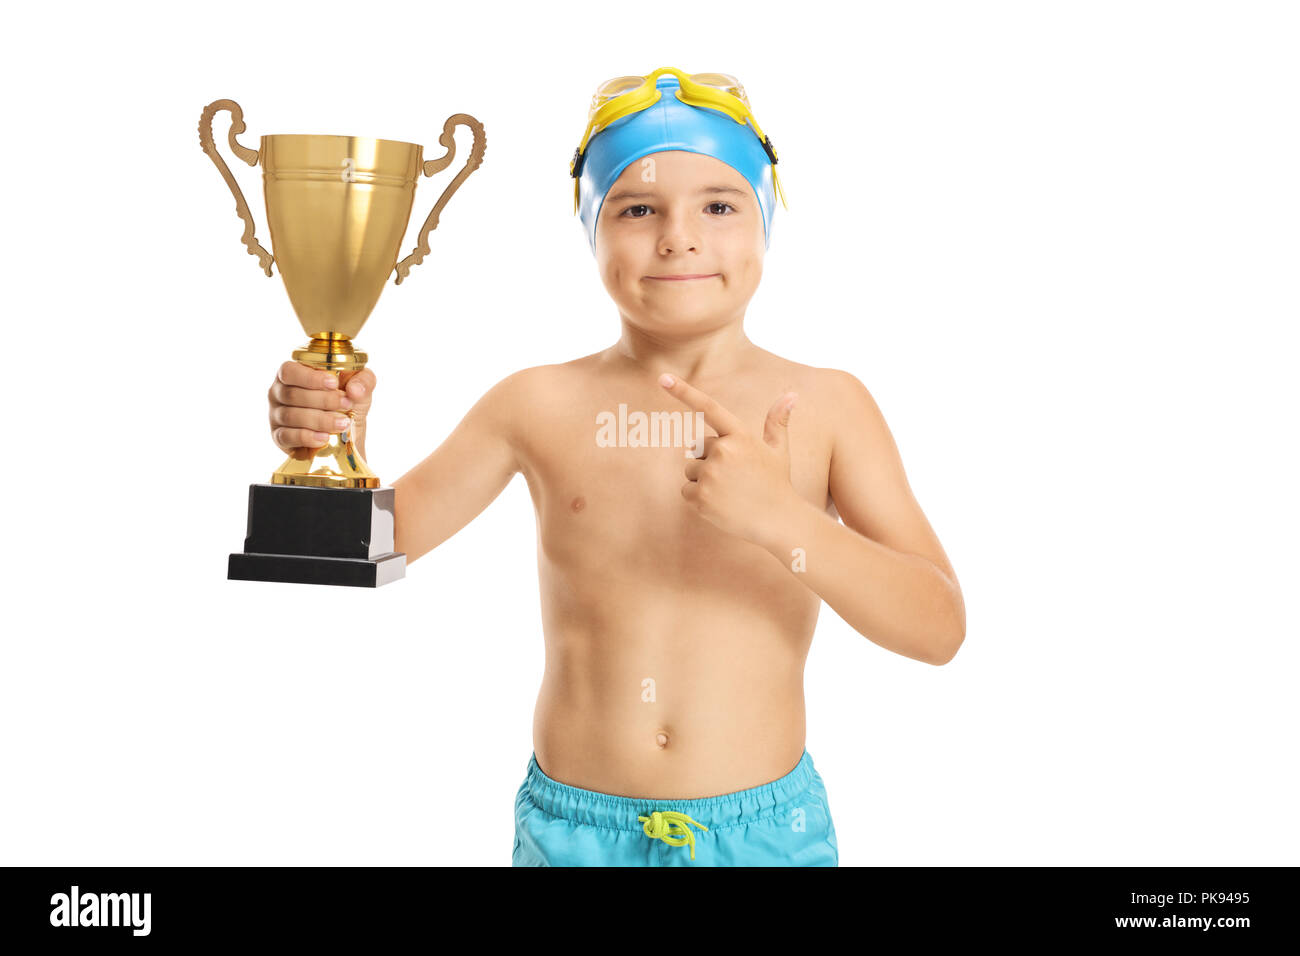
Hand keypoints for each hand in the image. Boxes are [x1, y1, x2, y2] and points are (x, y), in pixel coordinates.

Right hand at [268, 361, 376, 453]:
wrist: (346, 436)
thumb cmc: (346, 403)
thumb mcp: (360, 387)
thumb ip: (363, 380)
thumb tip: (354, 390)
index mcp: (292, 374)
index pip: (289, 371)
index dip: (309, 377)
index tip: (334, 383)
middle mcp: (278, 393)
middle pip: (292, 394)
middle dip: (323, 400)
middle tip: (346, 404)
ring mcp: (276, 415)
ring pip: (291, 416)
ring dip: (319, 420)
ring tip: (343, 423)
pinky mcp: (279, 437)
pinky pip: (286, 436)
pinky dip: (306, 437)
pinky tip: (324, 438)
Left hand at [659, 372, 799, 542]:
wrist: (778, 520)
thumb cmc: (777, 482)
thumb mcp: (779, 449)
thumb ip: (778, 421)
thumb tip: (792, 394)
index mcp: (740, 435)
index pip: (708, 408)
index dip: (683, 391)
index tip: (661, 378)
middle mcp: (723, 451)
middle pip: (695, 449)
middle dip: (708, 461)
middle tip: (733, 477)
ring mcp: (710, 475)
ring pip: (690, 470)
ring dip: (702, 480)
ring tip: (728, 491)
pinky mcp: (700, 496)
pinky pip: (686, 491)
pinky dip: (698, 499)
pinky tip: (720, 504)